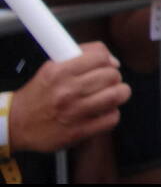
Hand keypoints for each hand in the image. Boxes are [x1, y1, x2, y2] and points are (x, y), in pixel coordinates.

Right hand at [7, 43, 129, 152]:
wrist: (16, 123)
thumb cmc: (38, 95)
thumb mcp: (51, 68)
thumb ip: (80, 58)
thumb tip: (112, 61)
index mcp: (60, 72)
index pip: (100, 56)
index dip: (108, 60)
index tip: (108, 65)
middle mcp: (67, 91)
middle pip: (111, 75)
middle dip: (113, 78)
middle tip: (107, 82)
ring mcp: (74, 112)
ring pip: (116, 95)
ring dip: (118, 94)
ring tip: (110, 95)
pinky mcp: (78, 131)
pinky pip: (111, 118)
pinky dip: (111, 114)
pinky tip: (102, 112)